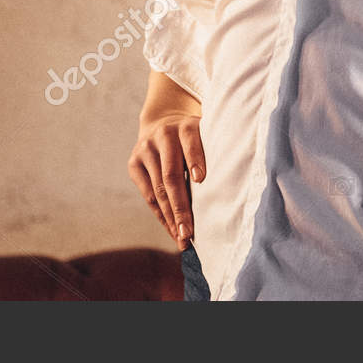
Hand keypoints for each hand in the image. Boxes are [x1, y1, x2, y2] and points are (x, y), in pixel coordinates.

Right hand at [128, 110, 204, 250]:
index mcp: (185, 126)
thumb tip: (228, 190)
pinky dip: (161, 215)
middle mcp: (163, 136)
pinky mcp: (133, 163)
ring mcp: (145, 149)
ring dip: (171, 218)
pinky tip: (171, 229)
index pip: (191, 142)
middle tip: (190, 233)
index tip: (200, 179)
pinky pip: (148, 195)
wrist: (161, 123)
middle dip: (181, 207)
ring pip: (158, 190)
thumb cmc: (193, 139)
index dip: (195, 160)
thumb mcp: (204, 136)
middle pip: (171, 175)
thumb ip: (214, 152)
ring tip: (182, 238)